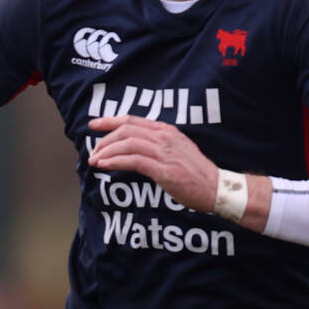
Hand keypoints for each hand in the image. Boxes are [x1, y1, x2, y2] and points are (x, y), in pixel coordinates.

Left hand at [88, 114, 218, 211]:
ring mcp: (164, 153)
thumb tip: (136, 149)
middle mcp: (164, 137)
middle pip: (126, 130)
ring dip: (106, 151)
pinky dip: (114, 162)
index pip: (132, 120)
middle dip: (105, 139)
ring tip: (94, 160)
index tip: (93, 125)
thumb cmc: (196, 173)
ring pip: (126, 144)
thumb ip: (158, 145)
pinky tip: (103, 165)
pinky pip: (133, 161)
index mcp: (166, 130)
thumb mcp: (177, 150)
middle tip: (93, 150)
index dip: (110, 121)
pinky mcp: (163, 170)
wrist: (216, 188)